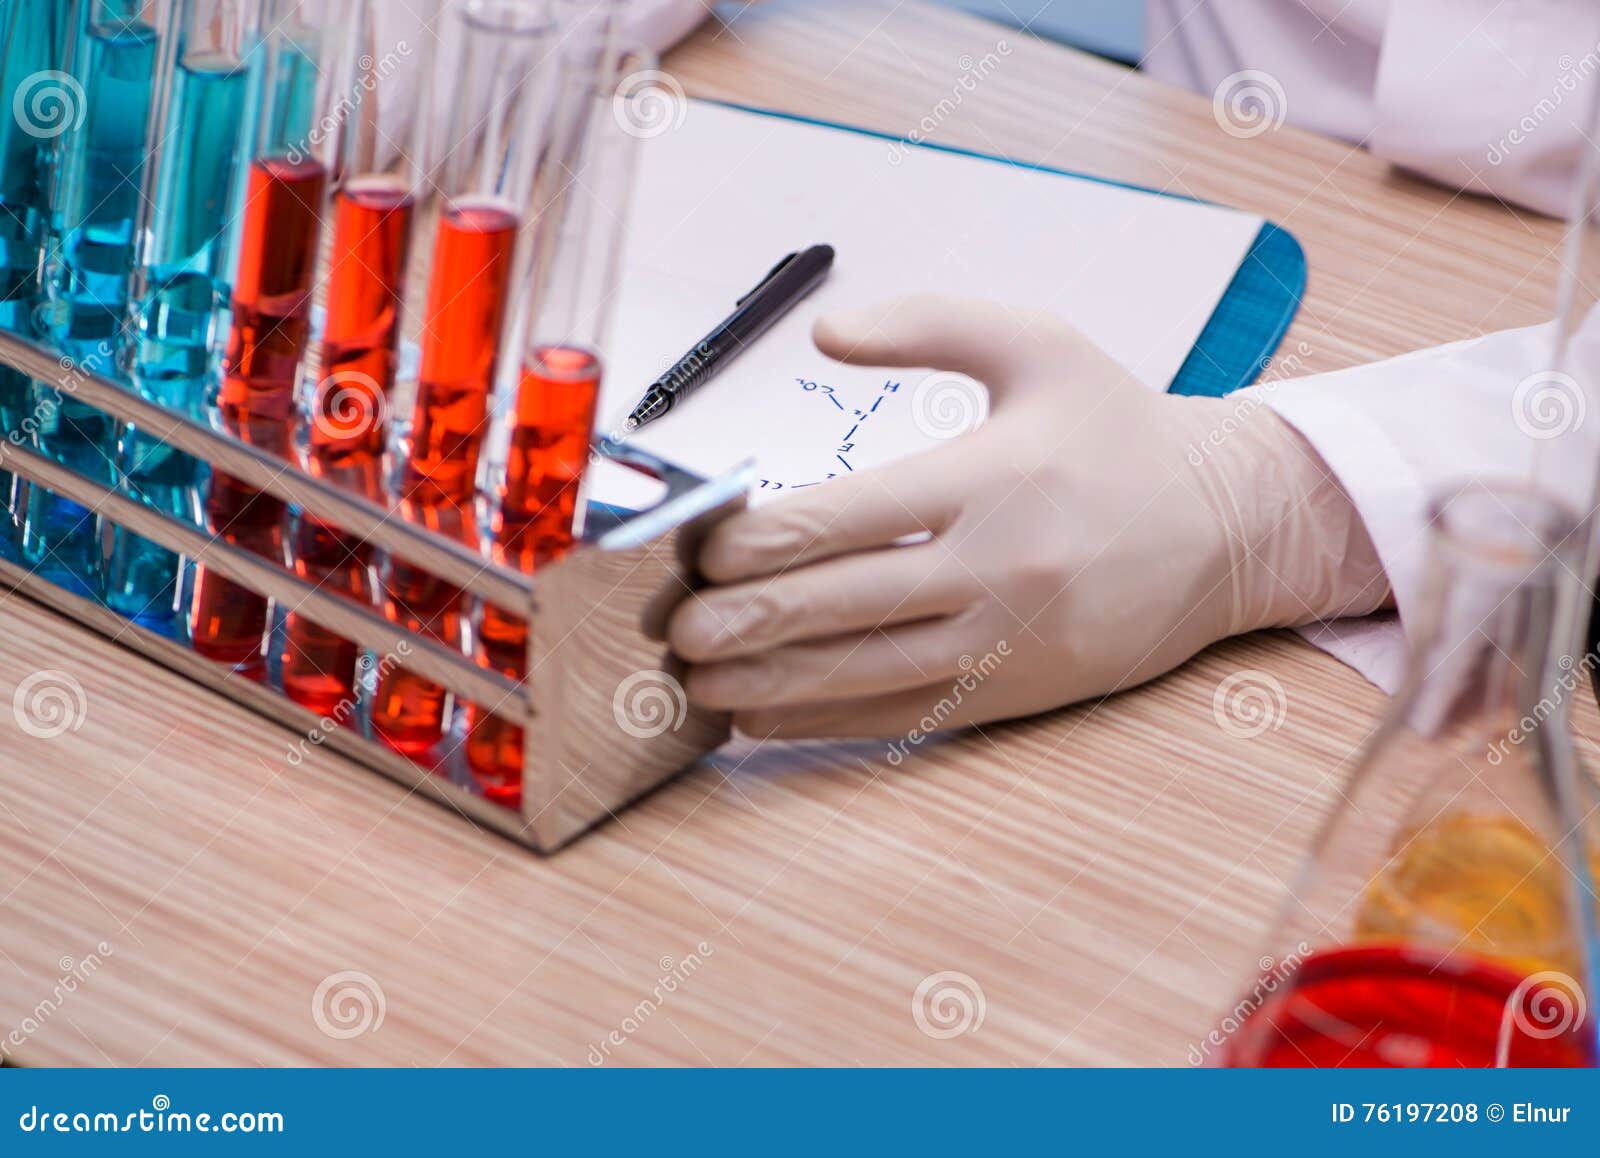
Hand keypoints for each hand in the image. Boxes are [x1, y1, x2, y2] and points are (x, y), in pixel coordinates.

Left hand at [667, 295, 1386, 738]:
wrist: (1229, 525)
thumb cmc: (1120, 431)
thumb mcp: (1037, 342)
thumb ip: (926, 322)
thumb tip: (823, 330)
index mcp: (987, 477)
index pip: (843, 518)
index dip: (756, 541)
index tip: (701, 548)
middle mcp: (994, 566)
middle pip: (838, 605)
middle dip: (741, 620)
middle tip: (670, 628)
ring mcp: (1007, 639)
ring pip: (862, 673)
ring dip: (767, 678)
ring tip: (694, 679)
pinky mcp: (1017, 690)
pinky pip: (903, 714)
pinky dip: (825, 717)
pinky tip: (763, 709)